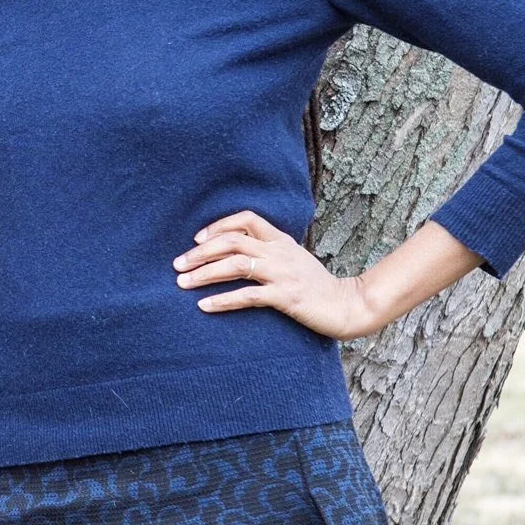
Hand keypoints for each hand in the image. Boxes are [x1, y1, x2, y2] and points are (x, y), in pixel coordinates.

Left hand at [173, 208, 380, 339]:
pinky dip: (222, 300)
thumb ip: (269, 251)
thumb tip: (234, 252)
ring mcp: (282, 274)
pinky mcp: (285, 297)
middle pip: (232, 241)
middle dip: (200, 252)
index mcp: (281, 240)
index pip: (246, 219)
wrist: (347, 306)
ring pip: (235, 265)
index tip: (197, 239)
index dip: (218, 226)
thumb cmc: (316, 285)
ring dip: (204, 274)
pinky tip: (204, 305)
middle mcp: (279, 252)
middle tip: (178, 264)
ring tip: (182, 283)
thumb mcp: (293, 259)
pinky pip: (247, 296)